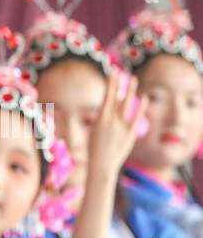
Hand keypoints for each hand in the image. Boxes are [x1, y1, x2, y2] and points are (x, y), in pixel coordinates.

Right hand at [87, 69, 146, 183]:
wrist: (102, 166)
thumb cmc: (94, 151)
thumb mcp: (94, 133)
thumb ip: (102, 121)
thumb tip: (106, 114)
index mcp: (101, 120)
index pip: (106, 97)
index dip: (110, 85)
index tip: (112, 73)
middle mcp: (112, 120)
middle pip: (116, 98)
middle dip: (118, 84)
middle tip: (121, 71)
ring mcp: (122, 126)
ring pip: (127, 104)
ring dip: (131, 91)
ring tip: (134, 79)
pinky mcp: (130, 133)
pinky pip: (137, 117)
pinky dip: (141, 107)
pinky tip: (143, 97)